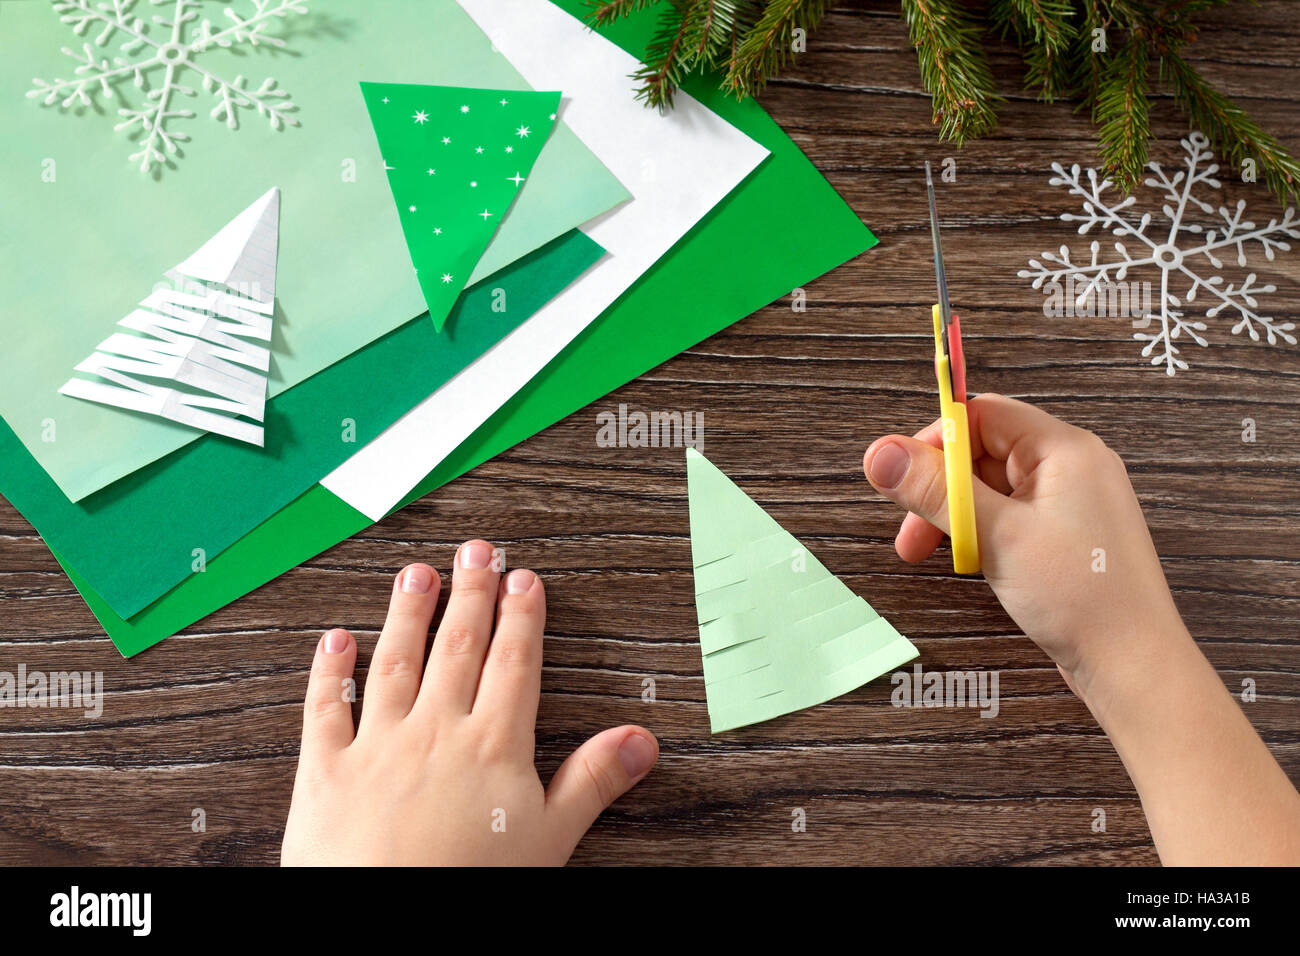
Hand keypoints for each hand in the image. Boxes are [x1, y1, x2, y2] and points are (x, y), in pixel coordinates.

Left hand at [281, 540, 658, 865]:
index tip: (523, 579)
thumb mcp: (549, 840)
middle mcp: (435, 731)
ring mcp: (377, 745)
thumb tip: (640, 739)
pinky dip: (329, 672)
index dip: (521, 617)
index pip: (513, 663)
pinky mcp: (325, 770)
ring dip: (408, 613)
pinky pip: (325, 709)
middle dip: (470, 594)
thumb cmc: (469, 886)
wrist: (382, 924)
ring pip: (395, 662)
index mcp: (492, 745)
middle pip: (458, 648)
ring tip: (417, 574)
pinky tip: (335, 640)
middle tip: (476, 552)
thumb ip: (592, 782)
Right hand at [863, 394, 1187, 703]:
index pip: (983, 415)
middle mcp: (1072, 466)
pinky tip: (969, 561)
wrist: (1132, 665)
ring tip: (929, 552)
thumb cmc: (1081, 597)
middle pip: (983, 451)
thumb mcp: (995, 535)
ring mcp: (1072, 502)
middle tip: (909, 529)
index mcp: (1064, 449)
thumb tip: (879, 453)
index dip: (935, 441)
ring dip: (955, 514)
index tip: (901, 477)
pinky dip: (980, 531)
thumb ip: (935, 490)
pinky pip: (1010, 514)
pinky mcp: (1067, 535)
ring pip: (992, 487)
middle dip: (939, 487)